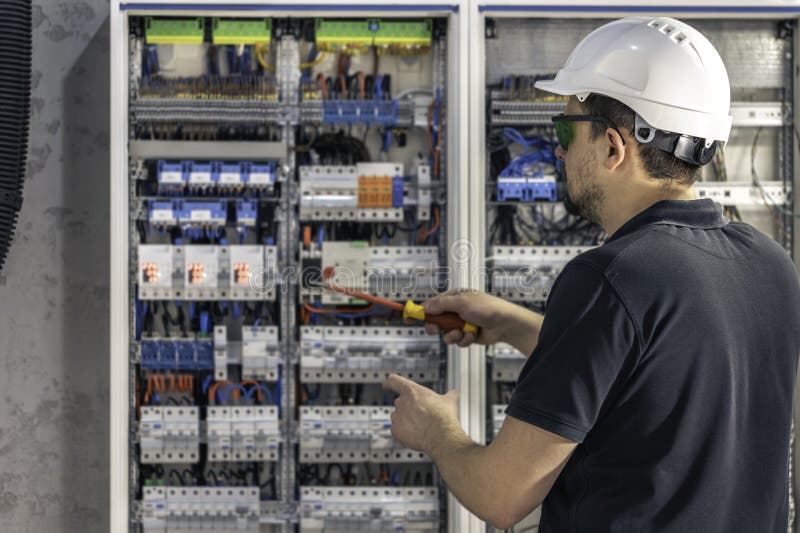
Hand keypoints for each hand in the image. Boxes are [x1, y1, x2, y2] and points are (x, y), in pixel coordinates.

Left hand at [382, 373, 462, 453]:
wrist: (441, 436)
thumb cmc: (444, 417)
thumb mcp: (449, 401)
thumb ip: (449, 394)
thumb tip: (455, 393)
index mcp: (412, 391)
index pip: (394, 381)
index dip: (390, 382)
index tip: (387, 384)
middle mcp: (401, 402)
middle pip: (399, 402)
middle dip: (407, 408)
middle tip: (419, 415)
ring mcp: (397, 416)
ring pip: (397, 416)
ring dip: (405, 420)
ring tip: (419, 427)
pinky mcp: (395, 430)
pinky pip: (396, 430)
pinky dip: (403, 432)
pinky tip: (415, 435)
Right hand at [418, 290, 537, 348]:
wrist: (506, 324)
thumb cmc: (486, 308)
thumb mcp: (461, 302)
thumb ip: (441, 305)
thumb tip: (425, 306)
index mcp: (453, 298)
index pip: (431, 304)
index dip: (420, 311)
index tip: (408, 318)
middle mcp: (456, 310)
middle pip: (435, 321)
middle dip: (436, 327)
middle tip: (437, 329)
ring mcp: (461, 323)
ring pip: (446, 334)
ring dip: (453, 335)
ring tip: (463, 332)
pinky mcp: (467, 335)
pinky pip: (457, 341)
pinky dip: (463, 340)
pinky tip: (472, 335)